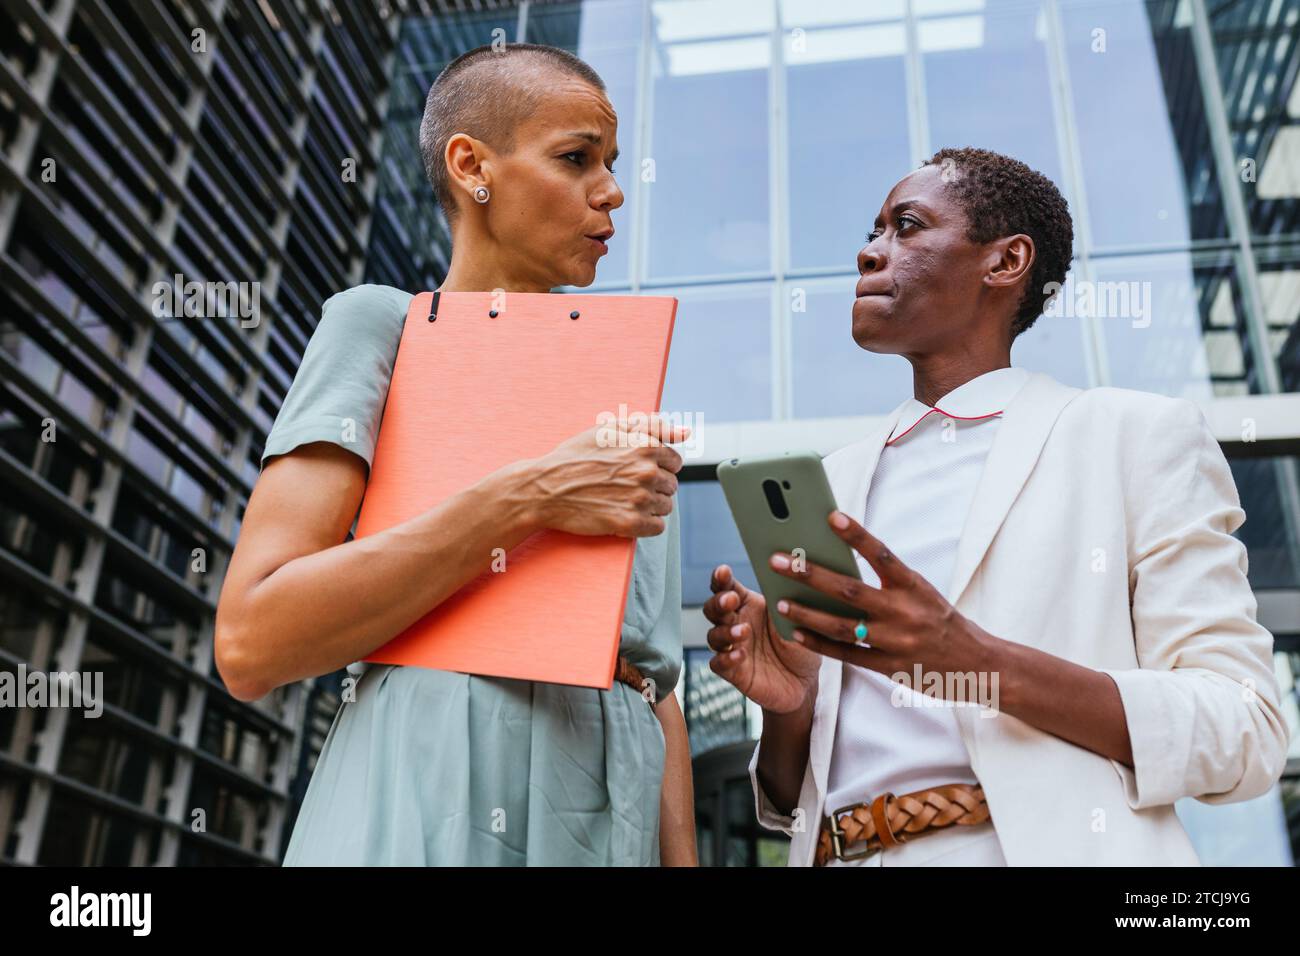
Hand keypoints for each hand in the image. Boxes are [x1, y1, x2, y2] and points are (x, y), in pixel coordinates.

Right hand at [527, 415, 689, 537]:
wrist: (545, 488)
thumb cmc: (576, 455)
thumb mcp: (612, 429)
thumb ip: (653, 426)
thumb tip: (686, 433)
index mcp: (646, 446)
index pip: (674, 461)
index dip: (657, 466)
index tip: (636, 470)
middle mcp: (647, 472)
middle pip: (671, 485)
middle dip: (653, 486)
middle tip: (624, 486)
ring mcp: (639, 499)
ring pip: (665, 507)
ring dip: (649, 506)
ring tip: (622, 500)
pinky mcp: (629, 524)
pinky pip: (657, 527)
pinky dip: (644, 524)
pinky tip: (624, 515)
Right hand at [703, 564, 820, 713]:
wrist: (805, 683)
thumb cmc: (801, 645)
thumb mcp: (800, 620)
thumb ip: (787, 602)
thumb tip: (787, 575)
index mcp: (750, 604)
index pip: (728, 587)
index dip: (721, 578)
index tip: (723, 571)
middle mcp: (736, 623)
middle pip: (713, 608)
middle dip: (718, 602)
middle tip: (731, 600)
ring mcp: (732, 647)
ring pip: (713, 636)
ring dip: (725, 632)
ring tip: (744, 631)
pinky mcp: (733, 672)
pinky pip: (718, 663)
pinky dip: (726, 658)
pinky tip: (740, 655)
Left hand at [766, 510, 996, 697]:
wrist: (976, 664)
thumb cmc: (938, 619)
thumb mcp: (921, 592)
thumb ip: (886, 579)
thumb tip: (836, 562)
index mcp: (914, 586)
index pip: (882, 554)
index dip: (857, 535)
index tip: (831, 516)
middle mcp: (905, 611)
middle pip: (850, 590)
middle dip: (809, 574)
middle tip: (778, 561)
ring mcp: (896, 641)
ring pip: (842, 625)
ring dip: (807, 613)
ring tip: (780, 602)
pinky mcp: (889, 666)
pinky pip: (847, 655)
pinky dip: (819, 643)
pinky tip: (796, 633)